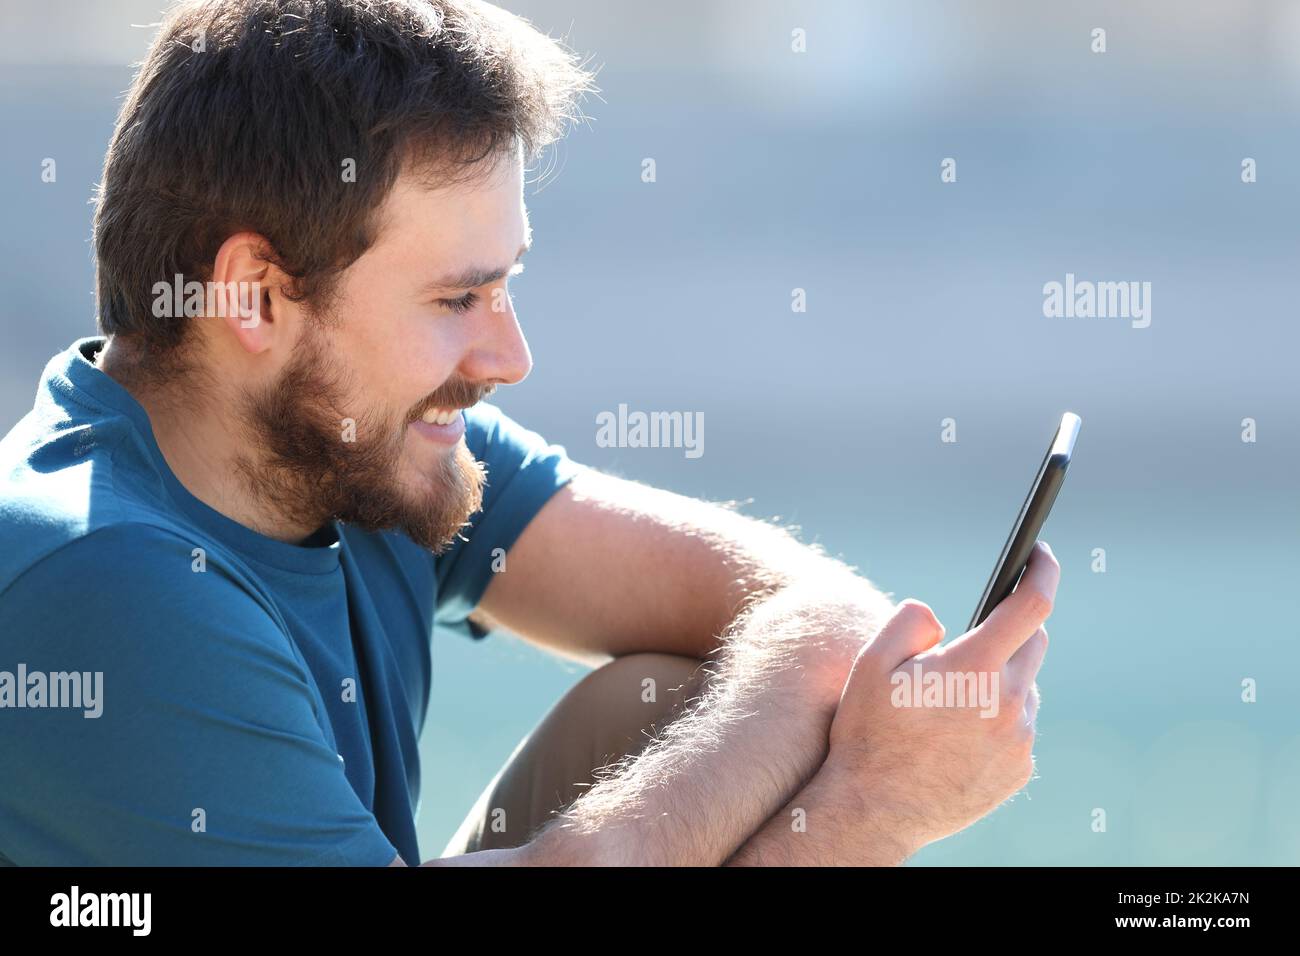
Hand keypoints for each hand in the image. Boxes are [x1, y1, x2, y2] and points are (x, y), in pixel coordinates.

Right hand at [820, 542, 1058, 860]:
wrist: (876, 811)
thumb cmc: (868, 734)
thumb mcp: (870, 665)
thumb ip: (909, 622)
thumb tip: (940, 616)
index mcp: (976, 669)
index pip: (1031, 605)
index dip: (1041, 570)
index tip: (1040, 553)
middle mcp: (1009, 702)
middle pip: (1033, 644)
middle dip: (1006, 634)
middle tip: (961, 651)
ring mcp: (1020, 739)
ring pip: (1025, 687)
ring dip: (999, 682)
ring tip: (948, 707)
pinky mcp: (1020, 769)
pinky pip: (1019, 726)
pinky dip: (997, 719)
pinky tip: (957, 736)